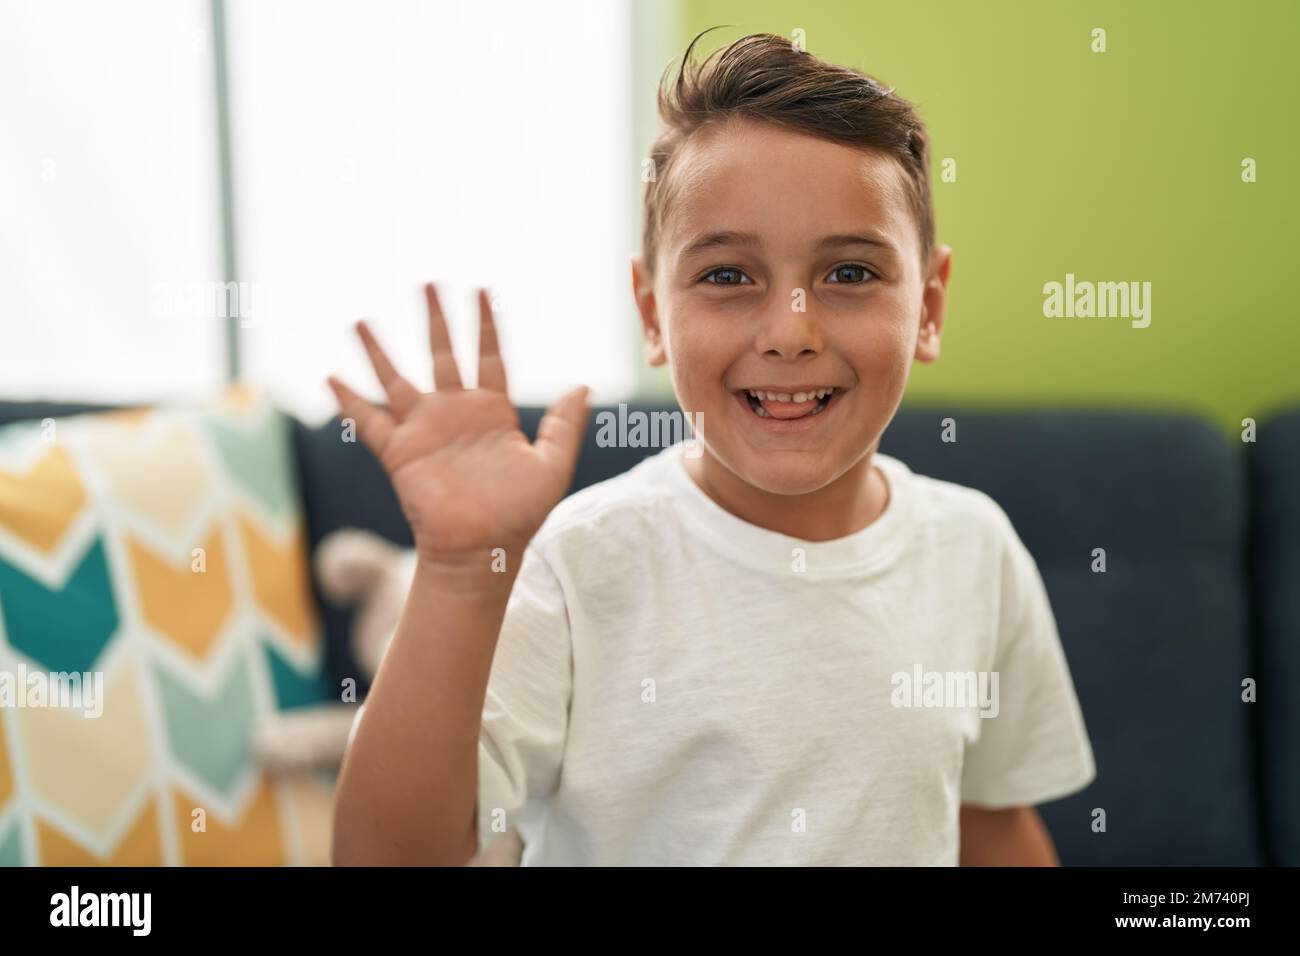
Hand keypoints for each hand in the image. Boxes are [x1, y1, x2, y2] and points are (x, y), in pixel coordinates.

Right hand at [327, 283, 589, 568]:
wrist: (482, 549)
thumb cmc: (519, 514)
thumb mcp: (551, 465)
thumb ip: (564, 425)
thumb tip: (584, 387)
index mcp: (492, 412)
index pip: (489, 355)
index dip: (486, 324)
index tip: (481, 290)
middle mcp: (455, 413)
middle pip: (443, 353)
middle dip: (436, 318)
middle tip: (427, 283)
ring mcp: (424, 430)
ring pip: (397, 379)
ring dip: (379, 351)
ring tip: (361, 321)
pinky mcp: (399, 451)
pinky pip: (367, 421)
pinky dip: (348, 400)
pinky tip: (331, 377)